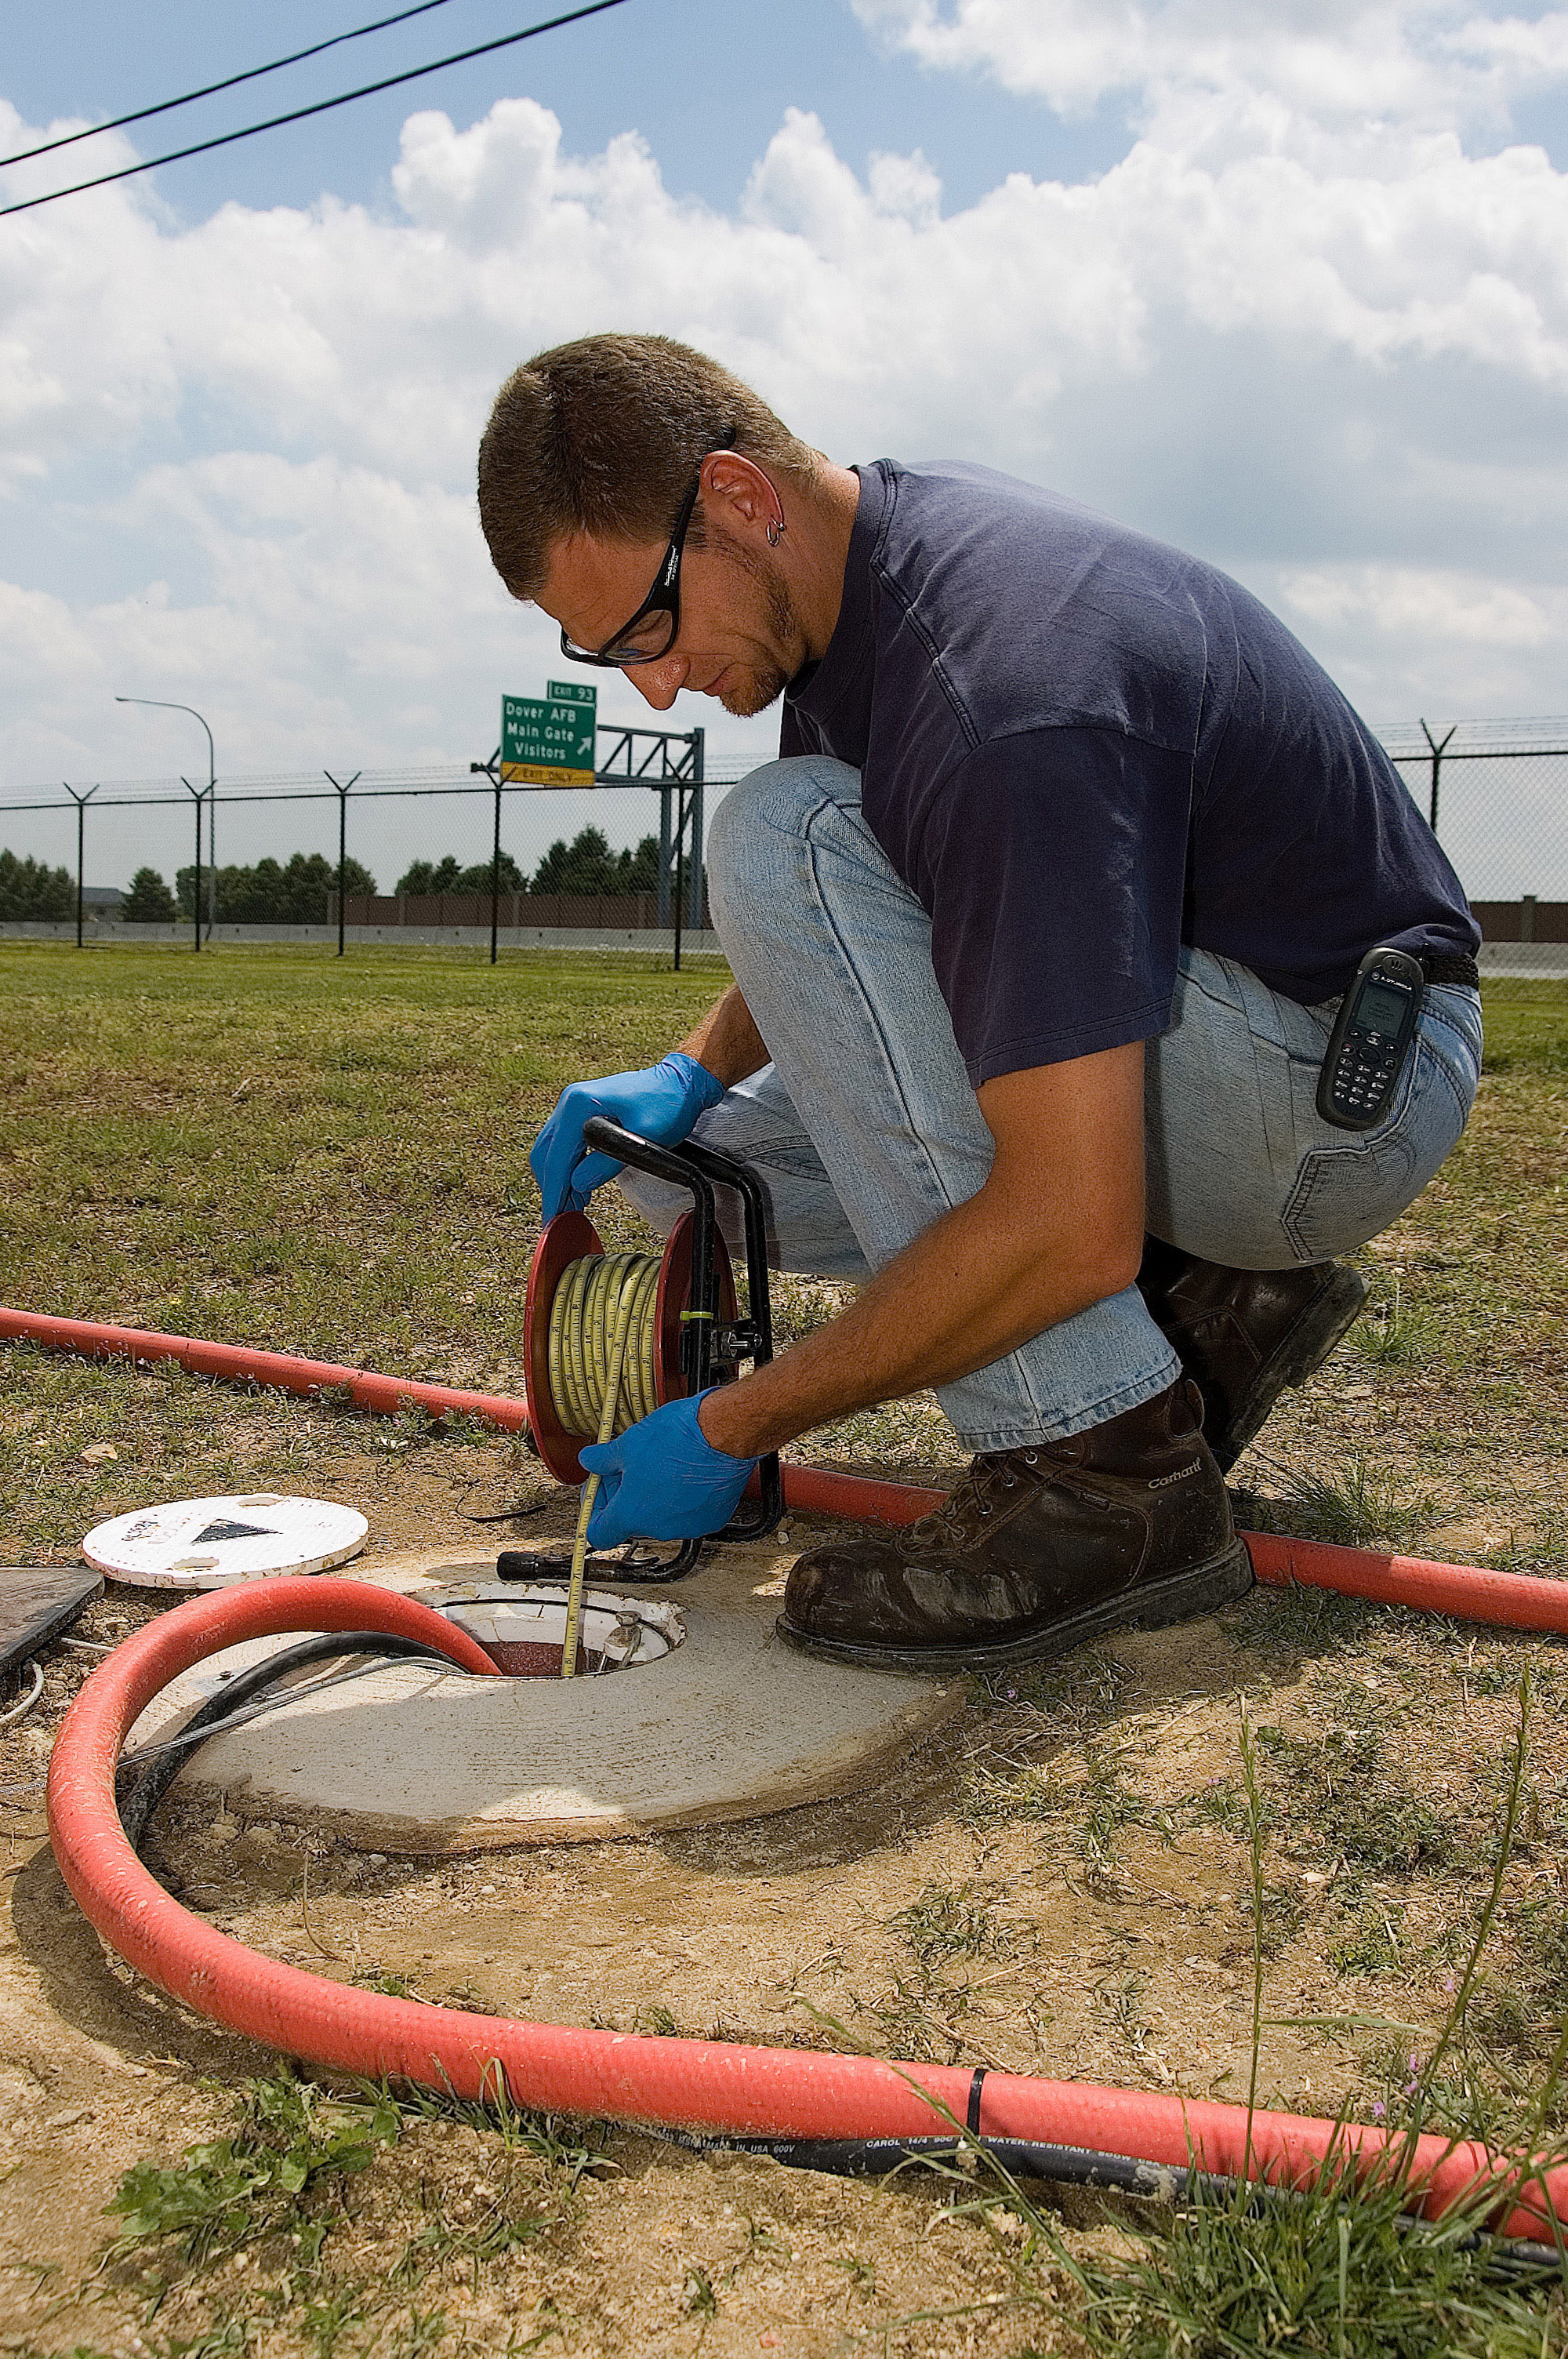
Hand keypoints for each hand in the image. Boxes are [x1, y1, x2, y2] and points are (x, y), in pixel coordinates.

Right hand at [529, 1052, 722, 1220]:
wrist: (680, 1083)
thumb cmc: (668, 1104)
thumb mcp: (643, 1138)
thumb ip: (608, 1163)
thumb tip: (579, 1183)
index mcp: (580, 1105)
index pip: (556, 1159)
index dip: (553, 1192)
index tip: (553, 1218)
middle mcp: (571, 1102)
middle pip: (546, 1154)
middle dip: (552, 1188)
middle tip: (562, 1216)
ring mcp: (575, 1104)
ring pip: (551, 1149)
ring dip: (558, 1178)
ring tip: (572, 1205)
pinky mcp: (582, 1110)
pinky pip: (564, 1142)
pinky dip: (567, 1166)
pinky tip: (579, 1184)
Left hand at [580, 1394, 757, 1544]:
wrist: (724, 1434)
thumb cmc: (680, 1439)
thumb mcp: (629, 1443)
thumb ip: (604, 1458)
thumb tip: (591, 1459)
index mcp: (631, 1514)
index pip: (599, 1533)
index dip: (595, 1513)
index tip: (599, 1495)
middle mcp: (659, 1528)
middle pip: (631, 1521)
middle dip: (626, 1497)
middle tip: (628, 1469)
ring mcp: (687, 1526)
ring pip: (661, 1517)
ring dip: (655, 1497)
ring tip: (660, 1466)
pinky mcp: (711, 1519)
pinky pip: (688, 1513)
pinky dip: (683, 1498)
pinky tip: (684, 1473)